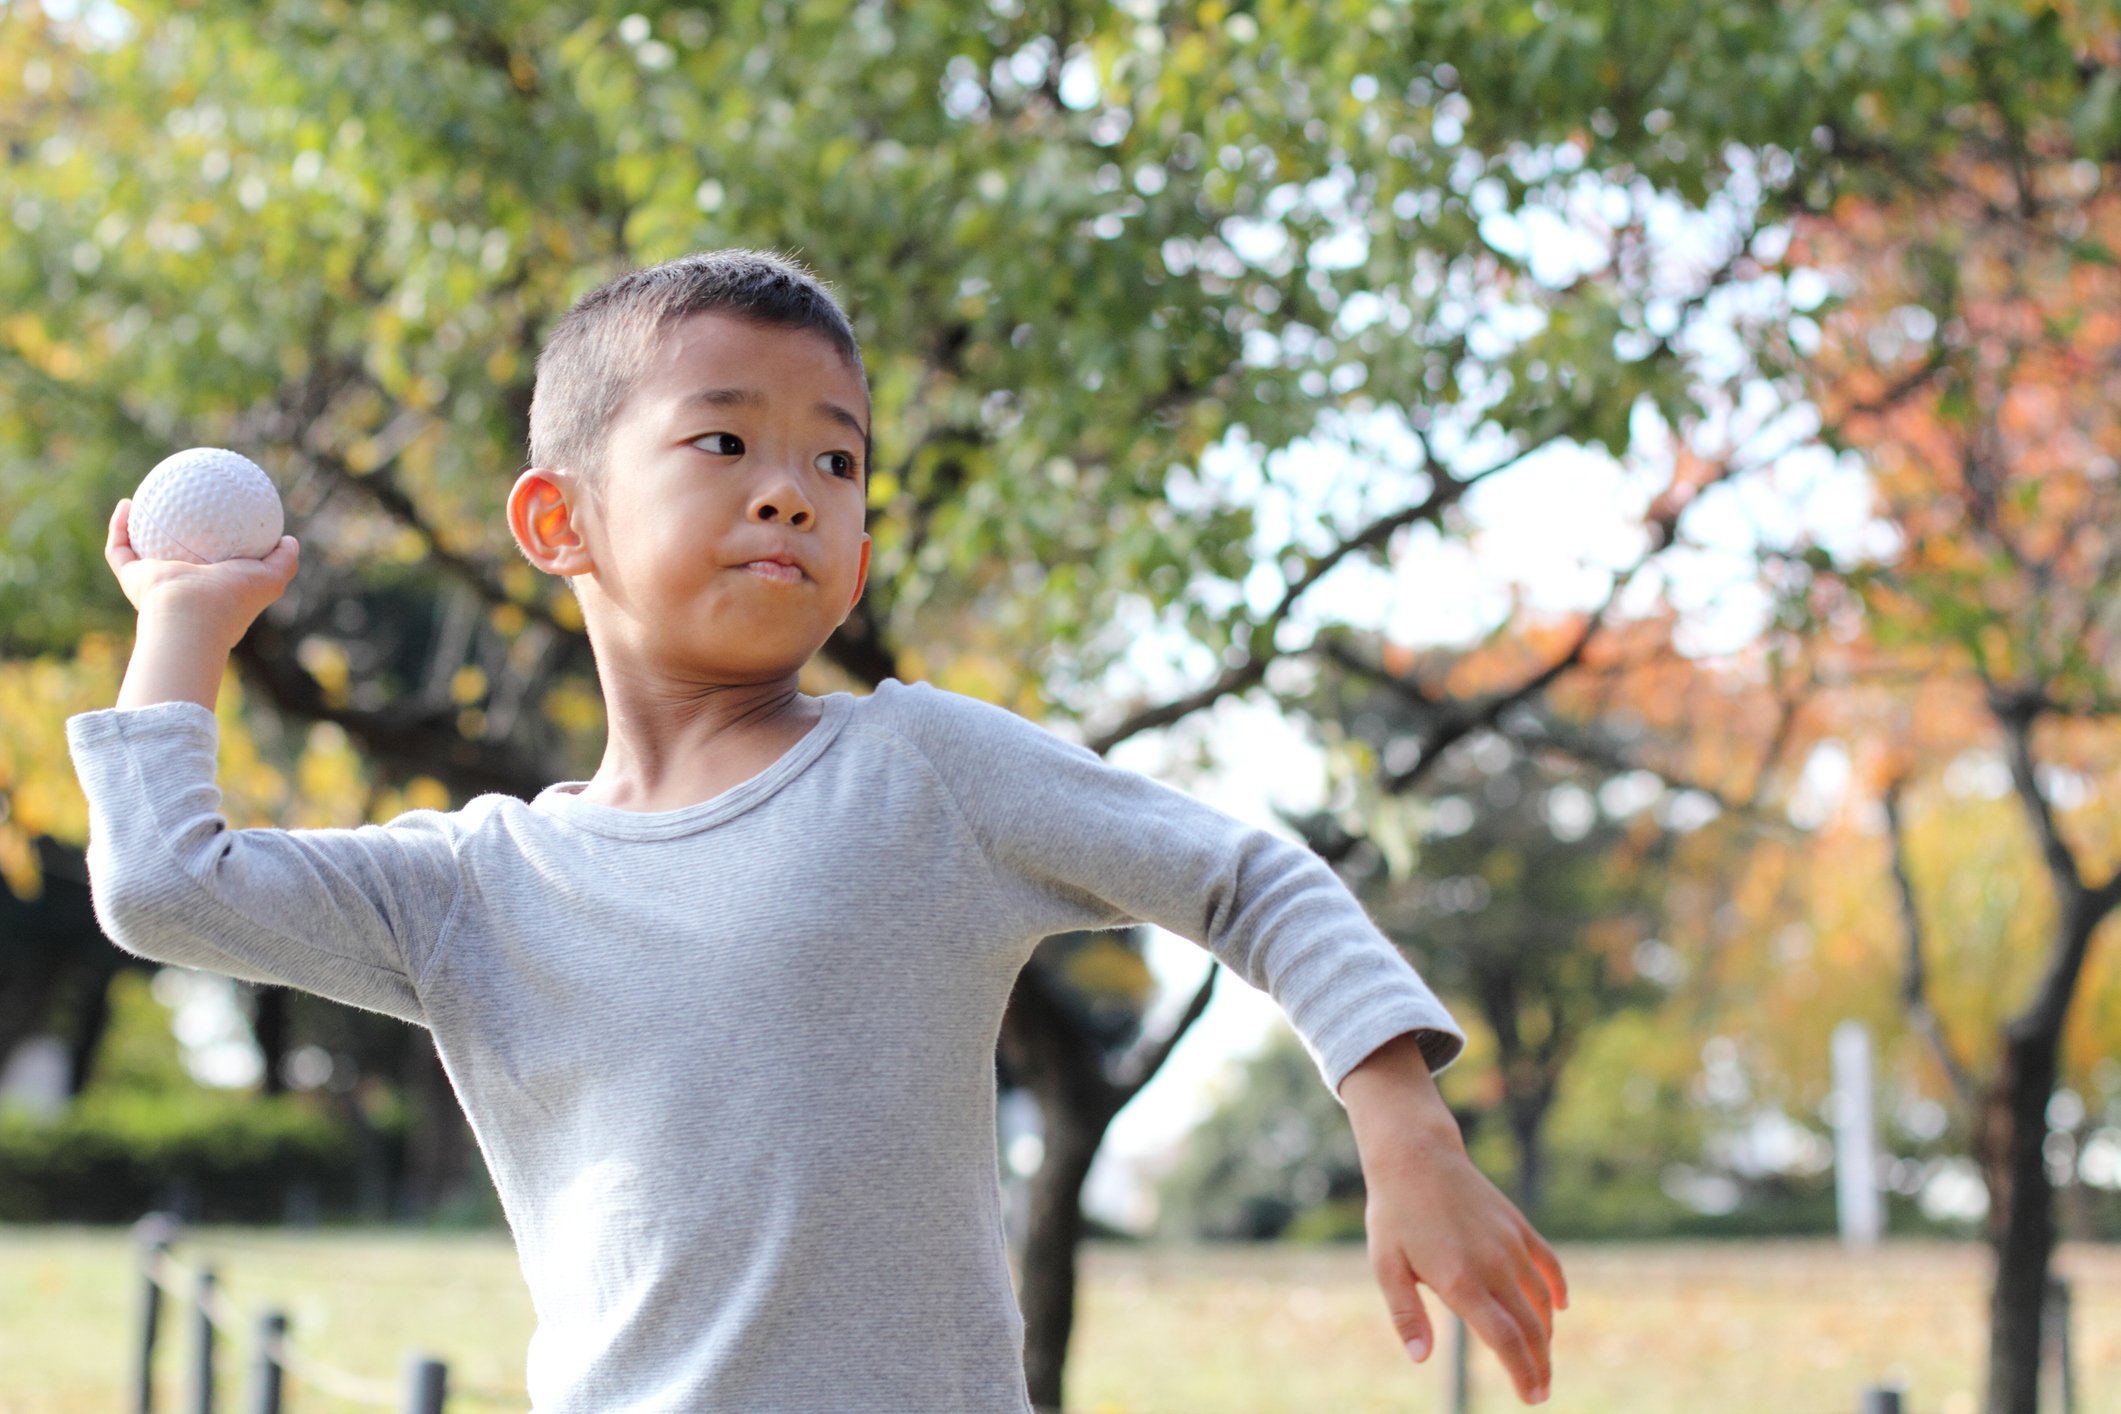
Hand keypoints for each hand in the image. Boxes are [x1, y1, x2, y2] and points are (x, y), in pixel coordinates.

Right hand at [105, 498, 298, 647]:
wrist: (193, 615)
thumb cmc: (234, 597)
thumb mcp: (271, 578)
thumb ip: (283, 560)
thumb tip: (289, 539)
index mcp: (212, 590)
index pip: (214, 565)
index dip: (216, 542)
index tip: (220, 515)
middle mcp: (182, 588)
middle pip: (175, 557)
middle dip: (175, 535)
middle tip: (180, 505)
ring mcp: (155, 585)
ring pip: (140, 551)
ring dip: (138, 527)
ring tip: (146, 497)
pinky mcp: (132, 579)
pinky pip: (119, 548)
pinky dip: (119, 527)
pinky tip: (127, 503)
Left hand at [1341, 1035, 1567, 1404]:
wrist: (1416, 1155)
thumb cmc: (1394, 1214)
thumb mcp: (1386, 1265)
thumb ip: (1405, 1314)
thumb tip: (1420, 1358)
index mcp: (1461, 1281)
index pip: (1505, 1339)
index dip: (1522, 1372)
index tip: (1531, 1397)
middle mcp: (1494, 1264)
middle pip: (1530, 1327)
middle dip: (1539, 1364)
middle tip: (1540, 1392)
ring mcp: (1510, 1243)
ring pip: (1541, 1300)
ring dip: (1546, 1334)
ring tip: (1541, 1358)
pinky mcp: (1517, 1225)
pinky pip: (1547, 1263)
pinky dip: (1557, 1289)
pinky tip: (1559, 1307)